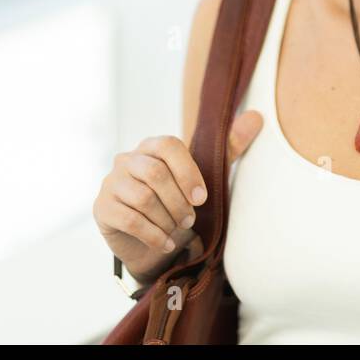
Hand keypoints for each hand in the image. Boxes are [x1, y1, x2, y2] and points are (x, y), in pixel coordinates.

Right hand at [93, 109, 264, 280]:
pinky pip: (129, 219)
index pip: (168, 146)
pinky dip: (153, 235)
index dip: (188, 172)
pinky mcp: (102, 208)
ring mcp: (110, 182)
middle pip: (155, 174)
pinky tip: (166, 242)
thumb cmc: (179, 203)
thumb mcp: (207, 176)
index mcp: (151, 146)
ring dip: (167, 220)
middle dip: (178, 202)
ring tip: (178, 231)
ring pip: (143, 198)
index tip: (203, 198)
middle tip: (190, 219)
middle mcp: (127, 159)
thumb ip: (230, 146)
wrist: (151, 242)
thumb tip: (257, 117)